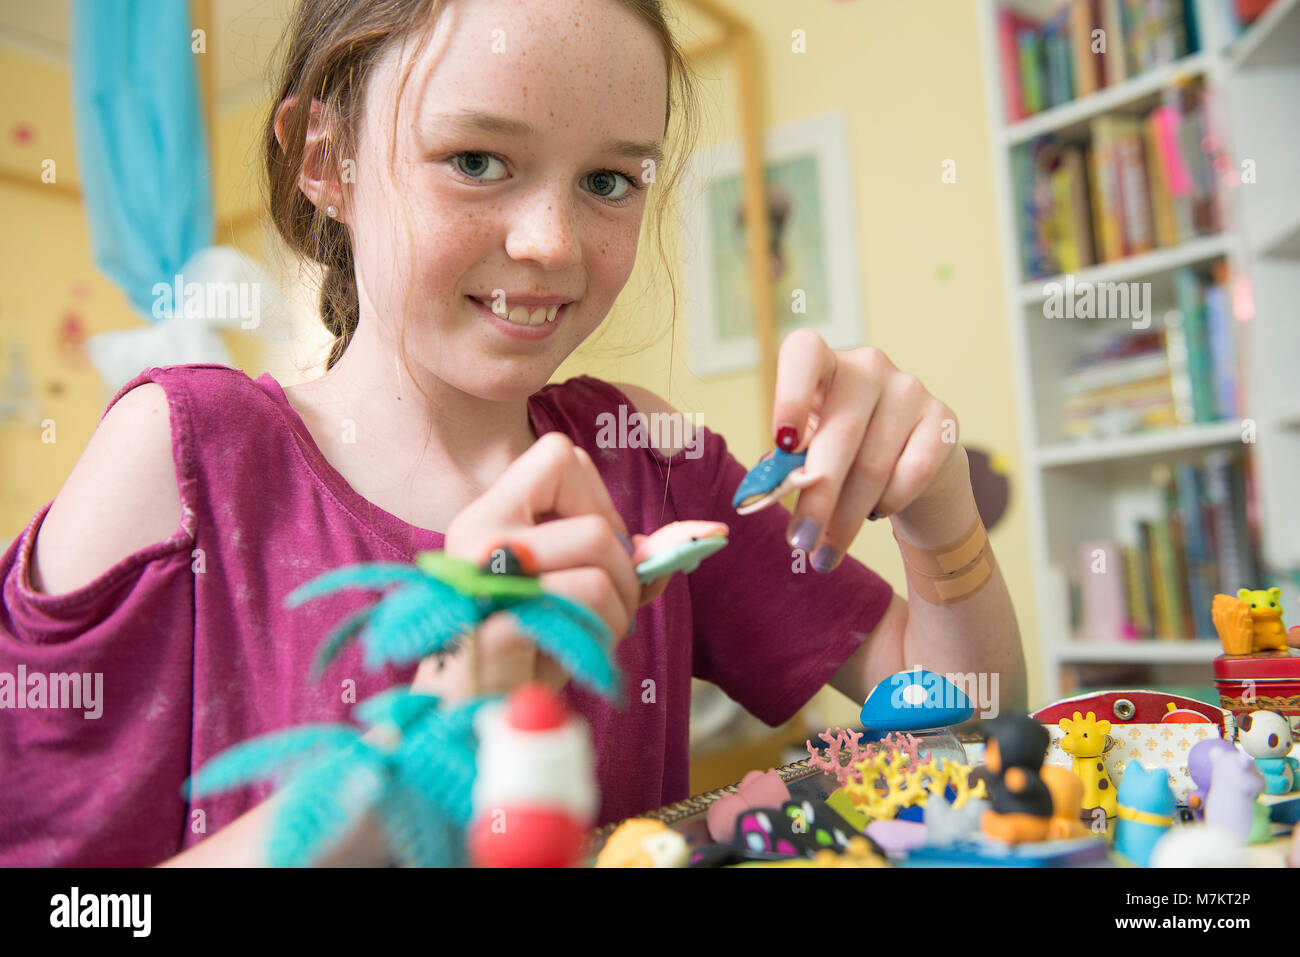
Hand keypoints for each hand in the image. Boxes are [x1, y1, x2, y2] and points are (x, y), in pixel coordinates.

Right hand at [415, 432, 664, 698]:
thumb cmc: (520, 647)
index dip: (597, 500)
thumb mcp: (565, 587)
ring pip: (599, 561)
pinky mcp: (496, 624)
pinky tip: (577, 650)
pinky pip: (584, 601)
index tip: (597, 549)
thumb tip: (666, 547)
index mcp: (488, 513)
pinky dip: (600, 632)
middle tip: (606, 605)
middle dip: (625, 572)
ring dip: (618, 610)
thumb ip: (610, 557)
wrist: (468, 715)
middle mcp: (476, 534)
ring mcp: (482, 579)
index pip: (560, 457)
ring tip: (591, 633)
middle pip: (596, 523)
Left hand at [773, 330, 964, 571]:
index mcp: (823, 365)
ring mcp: (909, 389)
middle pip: (840, 434)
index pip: (805, 355)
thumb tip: (763, 494)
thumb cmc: (844, 451)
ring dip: (847, 517)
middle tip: (800, 542)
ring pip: (873, 464)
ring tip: (827, 551)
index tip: (782, 443)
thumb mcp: (811, 451)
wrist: (911, 456)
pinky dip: (889, 502)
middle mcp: (867, 366)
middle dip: (817, 498)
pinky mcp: (943, 419)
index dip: (791, 394)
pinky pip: (913, 472)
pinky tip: (876, 516)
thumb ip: (789, 465)